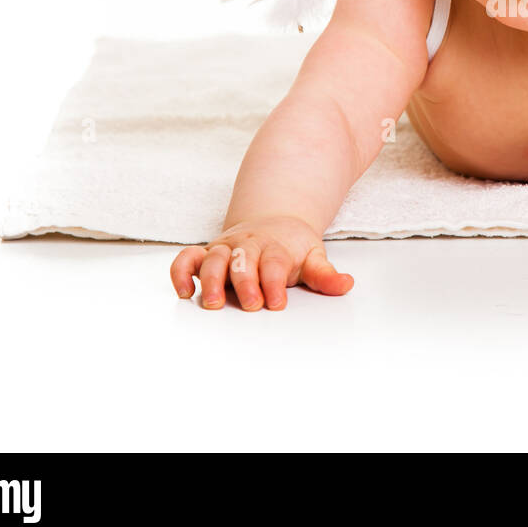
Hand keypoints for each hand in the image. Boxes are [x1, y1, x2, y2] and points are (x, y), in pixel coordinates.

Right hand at [170, 215, 352, 310]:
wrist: (274, 222)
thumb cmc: (292, 248)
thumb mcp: (314, 257)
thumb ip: (326, 275)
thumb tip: (346, 284)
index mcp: (275, 247)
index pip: (273, 263)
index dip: (274, 282)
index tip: (276, 302)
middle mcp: (247, 245)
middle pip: (242, 259)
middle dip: (244, 282)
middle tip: (250, 304)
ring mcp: (225, 248)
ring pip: (212, 258)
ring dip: (210, 279)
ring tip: (212, 303)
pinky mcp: (206, 253)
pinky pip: (186, 258)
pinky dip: (180, 272)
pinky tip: (184, 292)